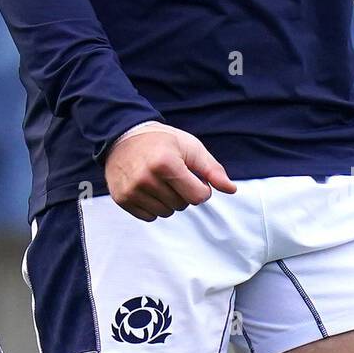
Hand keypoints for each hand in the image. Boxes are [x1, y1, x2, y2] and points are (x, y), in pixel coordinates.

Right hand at [104, 125, 235, 221]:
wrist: (125, 135)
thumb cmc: (162, 141)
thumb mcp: (191, 147)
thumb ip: (212, 169)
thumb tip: (231, 189)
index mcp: (166, 164)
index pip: (198, 196)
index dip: (201, 188)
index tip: (194, 177)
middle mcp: (146, 178)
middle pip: (182, 205)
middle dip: (183, 193)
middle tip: (173, 175)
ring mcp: (132, 190)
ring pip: (166, 213)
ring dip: (168, 201)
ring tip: (160, 180)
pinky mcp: (122, 198)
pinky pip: (149, 217)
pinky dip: (153, 206)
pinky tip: (148, 188)